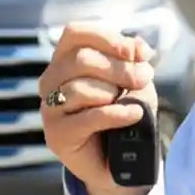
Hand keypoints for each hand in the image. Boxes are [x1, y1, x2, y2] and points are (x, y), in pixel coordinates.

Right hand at [37, 22, 158, 194]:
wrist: (120, 161)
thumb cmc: (123, 113)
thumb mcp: (134, 80)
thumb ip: (133, 60)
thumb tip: (139, 45)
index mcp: (65, 59)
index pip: (75, 33)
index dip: (107, 38)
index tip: (137, 52)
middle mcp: (51, 81)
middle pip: (80, 60)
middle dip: (119, 68)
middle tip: (144, 79)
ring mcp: (50, 108)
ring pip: (81, 88)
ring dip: (115, 92)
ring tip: (134, 103)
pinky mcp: (57, 135)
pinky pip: (89, 117)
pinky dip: (117, 114)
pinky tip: (134, 115)